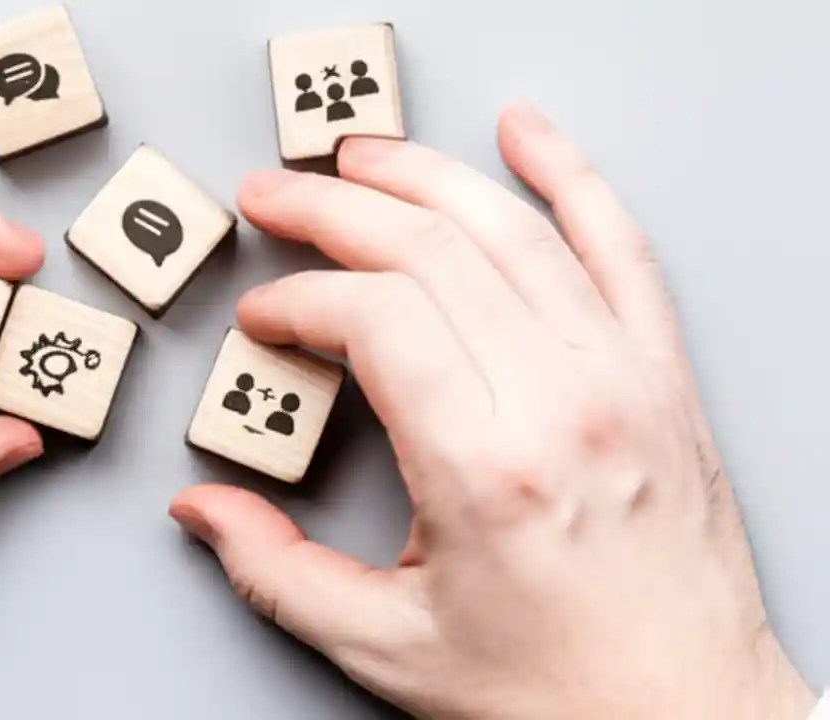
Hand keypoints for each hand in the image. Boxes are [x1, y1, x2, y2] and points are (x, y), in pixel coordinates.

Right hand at [171, 102, 815, 719]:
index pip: (375, 317)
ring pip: (511, 228)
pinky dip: (570, 175)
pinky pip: (619, 245)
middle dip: (334, 209)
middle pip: (431, 250)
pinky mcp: (660, 375)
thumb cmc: (555, 694)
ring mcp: (621, 376)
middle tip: (275, 197)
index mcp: (486, 469)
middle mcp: (562, 402)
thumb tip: (204, 510)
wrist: (689, 718)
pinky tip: (526, 135)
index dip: (299, 299)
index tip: (264, 317)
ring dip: (423, 175)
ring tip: (360, 156)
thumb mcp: (388, 646)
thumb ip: (275, 572)